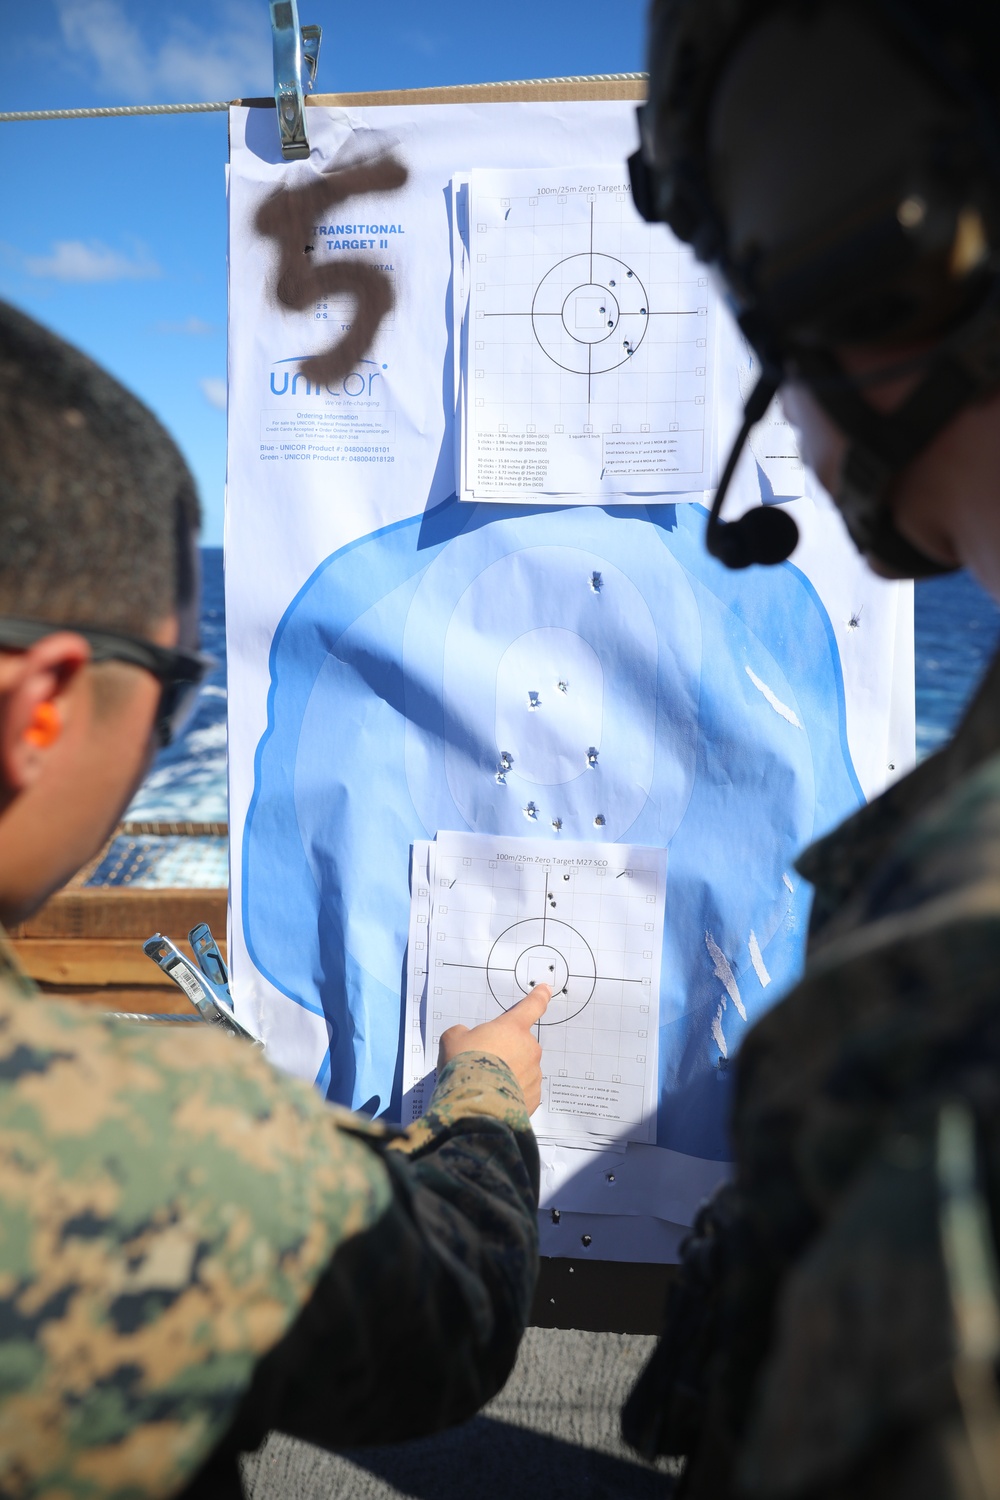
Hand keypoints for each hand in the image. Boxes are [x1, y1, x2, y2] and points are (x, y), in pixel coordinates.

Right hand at [438, 984, 550, 1113]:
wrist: (476, 1102)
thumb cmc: (465, 1063)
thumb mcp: (452, 1039)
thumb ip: (462, 1033)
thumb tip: (467, 1038)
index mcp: (512, 1028)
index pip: (531, 1006)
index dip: (539, 996)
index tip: (546, 989)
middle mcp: (529, 1048)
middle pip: (519, 1045)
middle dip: (506, 1052)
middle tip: (483, 1064)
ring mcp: (534, 1074)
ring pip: (522, 1069)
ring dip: (509, 1074)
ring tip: (487, 1086)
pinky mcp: (534, 1097)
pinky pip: (523, 1091)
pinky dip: (512, 1094)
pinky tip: (495, 1099)